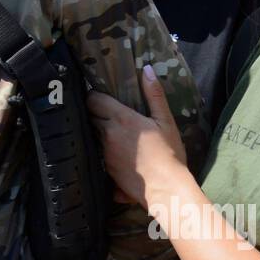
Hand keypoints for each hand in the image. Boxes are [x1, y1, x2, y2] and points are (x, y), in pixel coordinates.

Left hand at [87, 64, 188, 203]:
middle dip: (96, 112)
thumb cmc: (169, 153)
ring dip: (99, 129)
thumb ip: (154, 94)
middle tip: (109, 112)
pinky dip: (103, 147)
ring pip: (92, 133)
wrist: (166, 189)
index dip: (96, 96)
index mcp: (121, 119)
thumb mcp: (166, 121)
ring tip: (113, 129)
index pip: (94, 99)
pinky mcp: (105, 168)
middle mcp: (108, 134)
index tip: (104, 97)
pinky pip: (97, 151)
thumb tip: (146, 70)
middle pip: (90, 115)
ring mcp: (104, 152)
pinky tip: (116, 150)